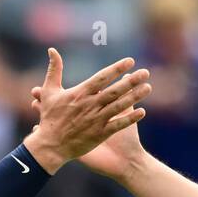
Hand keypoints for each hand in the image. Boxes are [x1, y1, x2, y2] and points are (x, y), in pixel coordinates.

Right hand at [22, 48, 150, 173]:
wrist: (50, 146)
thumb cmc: (50, 118)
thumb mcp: (49, 92)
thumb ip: (54, 70)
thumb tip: (52, 50)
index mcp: (80, 93)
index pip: (102, 77)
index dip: (117, 69)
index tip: (130, 61)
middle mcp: (90, 105)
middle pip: (114, 90)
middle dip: (131, 81)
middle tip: (146, 72)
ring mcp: (96, 120)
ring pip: (119, 106)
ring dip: (134, 96)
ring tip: (148, 87)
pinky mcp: (99, 134)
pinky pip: (118, 125)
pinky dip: (129, 119)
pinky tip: (142, 112)